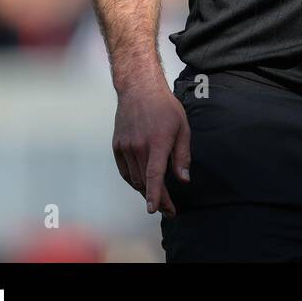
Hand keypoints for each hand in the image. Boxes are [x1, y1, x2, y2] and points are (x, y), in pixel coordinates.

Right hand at [112, 75, 191, 217]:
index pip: (154, 175)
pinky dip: (134, 181)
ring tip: (159, 198)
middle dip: (157, 198)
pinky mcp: (117, 146)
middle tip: (169, 210)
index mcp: (156, 142)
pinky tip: (143, 184)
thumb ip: (182, 156)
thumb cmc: (165, 108)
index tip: (154, 210)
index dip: (155, 195)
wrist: (139, 89)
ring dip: (146, 191)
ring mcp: (125, 147)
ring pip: (134, 179)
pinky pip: (125, 171)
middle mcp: (138, 146)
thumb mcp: (182, 128)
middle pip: (145, 182)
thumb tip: (184, 179)